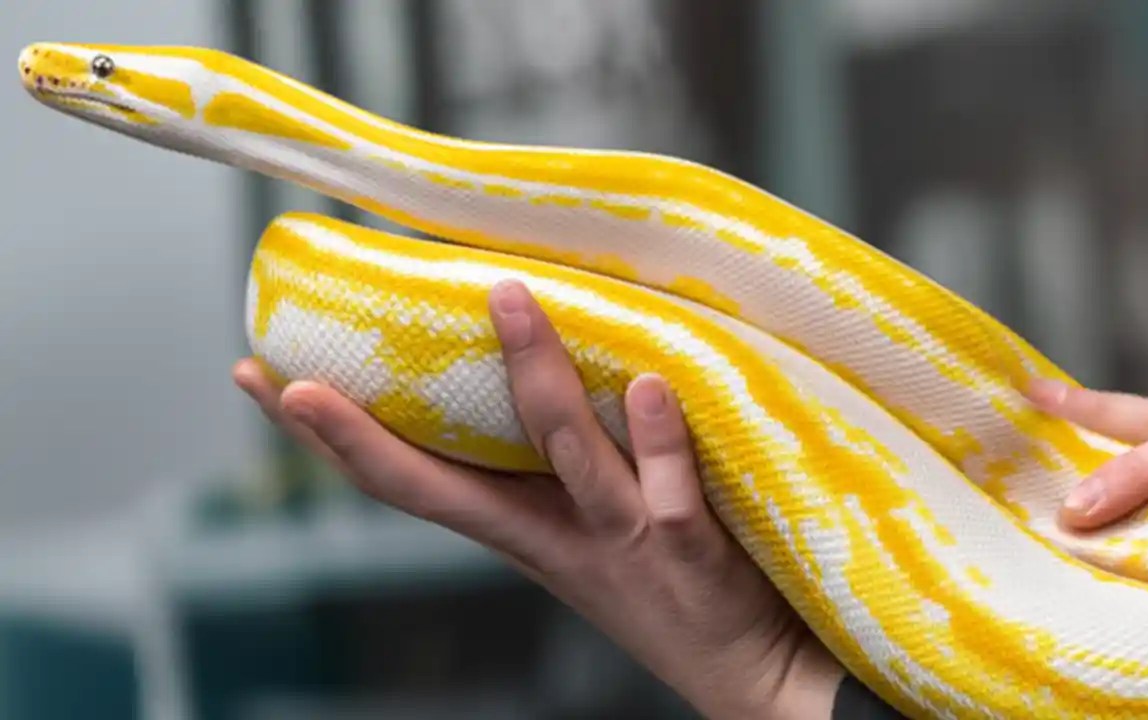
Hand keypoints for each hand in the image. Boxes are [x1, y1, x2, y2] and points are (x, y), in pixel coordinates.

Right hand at [232, 279, 844, 718]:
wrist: (754, 669)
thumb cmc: (669, 580)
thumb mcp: (592, 524)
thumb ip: (564, 455)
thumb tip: (540, 351)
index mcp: (522, 528)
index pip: (408, 480)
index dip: (332, 440)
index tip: (262, 386)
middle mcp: (554, 537)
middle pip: (442, 487)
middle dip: (362, 438)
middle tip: (296, 379)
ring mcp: (618, 540)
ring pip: (566, 456)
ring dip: (536, 377)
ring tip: (510, 297)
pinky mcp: (685, 547)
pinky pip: (667, 484)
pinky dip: (657, 433)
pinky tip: (650, 383)